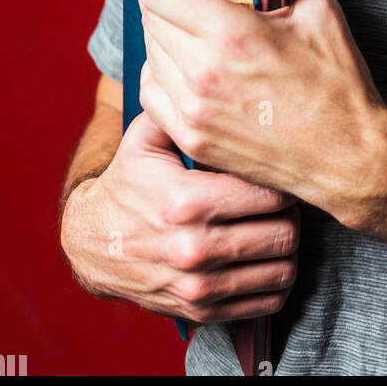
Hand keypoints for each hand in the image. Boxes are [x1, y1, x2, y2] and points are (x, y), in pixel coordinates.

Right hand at [60, 108, 298, 323]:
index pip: (269, 195)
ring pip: (282, 270)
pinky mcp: (202, 312)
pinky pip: (267, 303)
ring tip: (278, 226)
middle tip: (286, 199)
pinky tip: (267, 257)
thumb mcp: (145, 140)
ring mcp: (199, 287)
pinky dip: (277, 281)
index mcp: (186, 201)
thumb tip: (216, 73)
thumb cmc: (128, 184)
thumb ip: (182, 107)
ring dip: (289, 248)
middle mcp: (194, 249)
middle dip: (293, 214)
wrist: (93, 244)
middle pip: (283, 234)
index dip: (284, 180)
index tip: (281, 171)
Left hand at [137, 0, 386, 223]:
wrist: (347, 157)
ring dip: (157, 33)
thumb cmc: (338, 85)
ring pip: (148, 56)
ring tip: (175, 23)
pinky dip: (157, 73)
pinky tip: (173, 64)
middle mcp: (203, 72)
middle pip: (151, 20)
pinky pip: (151, 96)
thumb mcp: (320, 10)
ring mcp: (193, 111)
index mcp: (232, 34)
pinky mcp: (193, 140)